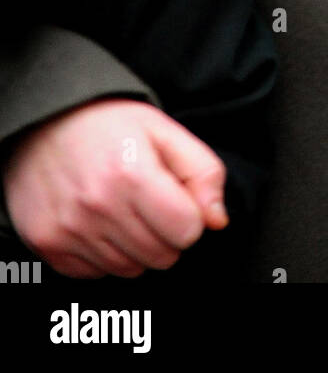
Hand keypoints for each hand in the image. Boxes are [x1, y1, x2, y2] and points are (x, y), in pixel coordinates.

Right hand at [0, 98, 228, 277]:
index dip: (189, 215)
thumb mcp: (165, 130)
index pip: (187, 232)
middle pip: (161, 257)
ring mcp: (68, 229)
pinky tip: (98, 221)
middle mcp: (97, 206)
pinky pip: (95, 274)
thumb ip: (203, 172)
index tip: (175, 198)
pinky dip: (103, 255)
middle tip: (149, 202)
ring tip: (122, 208)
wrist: (43, 120)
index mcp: (132, 174)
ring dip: (135, 246)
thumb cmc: (110, 125)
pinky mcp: (47, 244)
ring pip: (130, 270)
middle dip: (165, 233)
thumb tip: (217, 220)